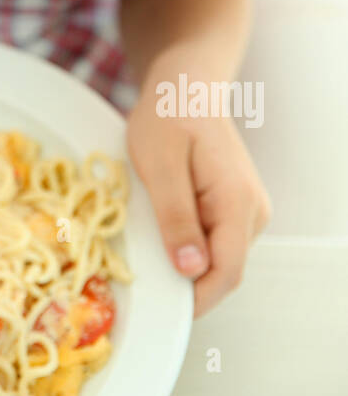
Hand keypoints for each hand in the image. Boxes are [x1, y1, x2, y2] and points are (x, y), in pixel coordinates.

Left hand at [125, 102, 271, 317]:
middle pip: (223, 271)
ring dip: (184, 260)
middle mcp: (253, 212)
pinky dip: (187, 243)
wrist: (185, 87)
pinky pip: (213, 242)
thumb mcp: (159, 164)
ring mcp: (247, 212)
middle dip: (185, 280)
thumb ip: (176, 216)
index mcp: (238, 202)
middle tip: (142, 268)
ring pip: (217, 259)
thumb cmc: (168, 117)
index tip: (158, 308)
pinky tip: (163, 223)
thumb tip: (191, 269)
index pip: (226, 272)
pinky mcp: (234, 210)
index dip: (195, 299)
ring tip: (150, 233)